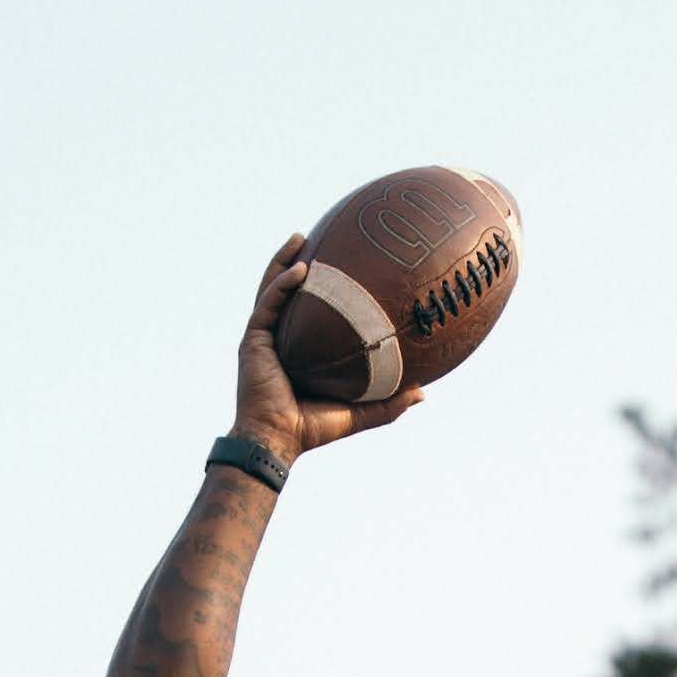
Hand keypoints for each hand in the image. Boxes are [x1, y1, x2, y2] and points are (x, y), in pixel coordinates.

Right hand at [228, 237, 423, 474]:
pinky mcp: (252, 340)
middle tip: (316, 237)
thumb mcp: (359, 411)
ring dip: (283, 260)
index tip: (340, 265)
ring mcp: (263, 337)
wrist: (278, 439)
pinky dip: (281, 283)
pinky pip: (268, 303)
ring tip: (301, 237)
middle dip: (296, 262)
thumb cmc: (312, 429)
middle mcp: (279, 339)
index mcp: (298, 351)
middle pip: (286, 292)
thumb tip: (423, 393)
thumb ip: (389, 403)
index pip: (307, 311)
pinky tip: (300, 267)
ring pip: (272, 288)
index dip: (318, 288)